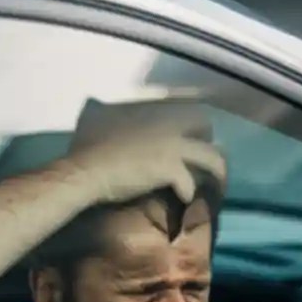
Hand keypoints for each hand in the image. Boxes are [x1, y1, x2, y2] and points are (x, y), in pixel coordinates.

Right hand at [59, 114, 226, 205]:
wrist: (86, 171)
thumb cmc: (87, 147)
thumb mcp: (93, 118)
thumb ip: (99, 109)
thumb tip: (92, 102)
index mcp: (153, 112)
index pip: (190, 113)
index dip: (197, 128)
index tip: (197, 140)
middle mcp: (168, 126)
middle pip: (207, 129)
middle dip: (210, 144)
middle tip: (207, 163)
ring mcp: (172, 147)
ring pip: (211, 157)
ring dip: (214, 173)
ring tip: (212, 187)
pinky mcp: (170, 169)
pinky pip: (190, 183)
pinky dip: (188, 193)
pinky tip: (184, 200)